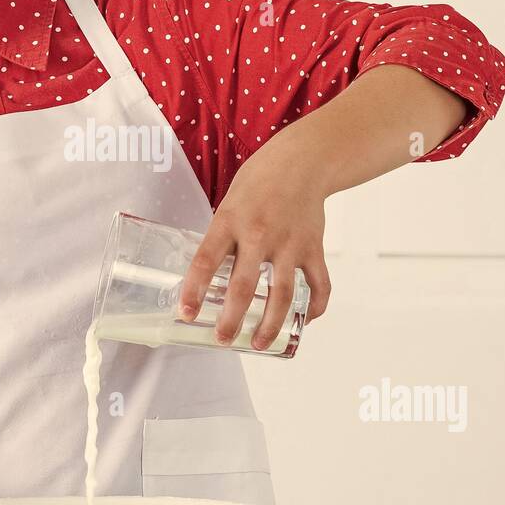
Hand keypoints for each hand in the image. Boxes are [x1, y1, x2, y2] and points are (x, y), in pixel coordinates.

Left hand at [177, 137, 331, 349]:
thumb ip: (222, 239)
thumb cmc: (259, 181)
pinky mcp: (314, 247)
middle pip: (244, 286)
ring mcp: (290, 243)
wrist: (302, 161)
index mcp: (230, 221)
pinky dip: (314, 307)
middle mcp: (259, 234)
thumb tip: (209, 278)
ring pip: (282, 294)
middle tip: (222, 339)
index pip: (206, 261)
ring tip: (258, 344)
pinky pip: (319, 284)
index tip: (185, 314)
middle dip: (231, 319)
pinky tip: (303, 322)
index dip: (193, 291)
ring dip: (270, 325)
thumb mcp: (229, 204)